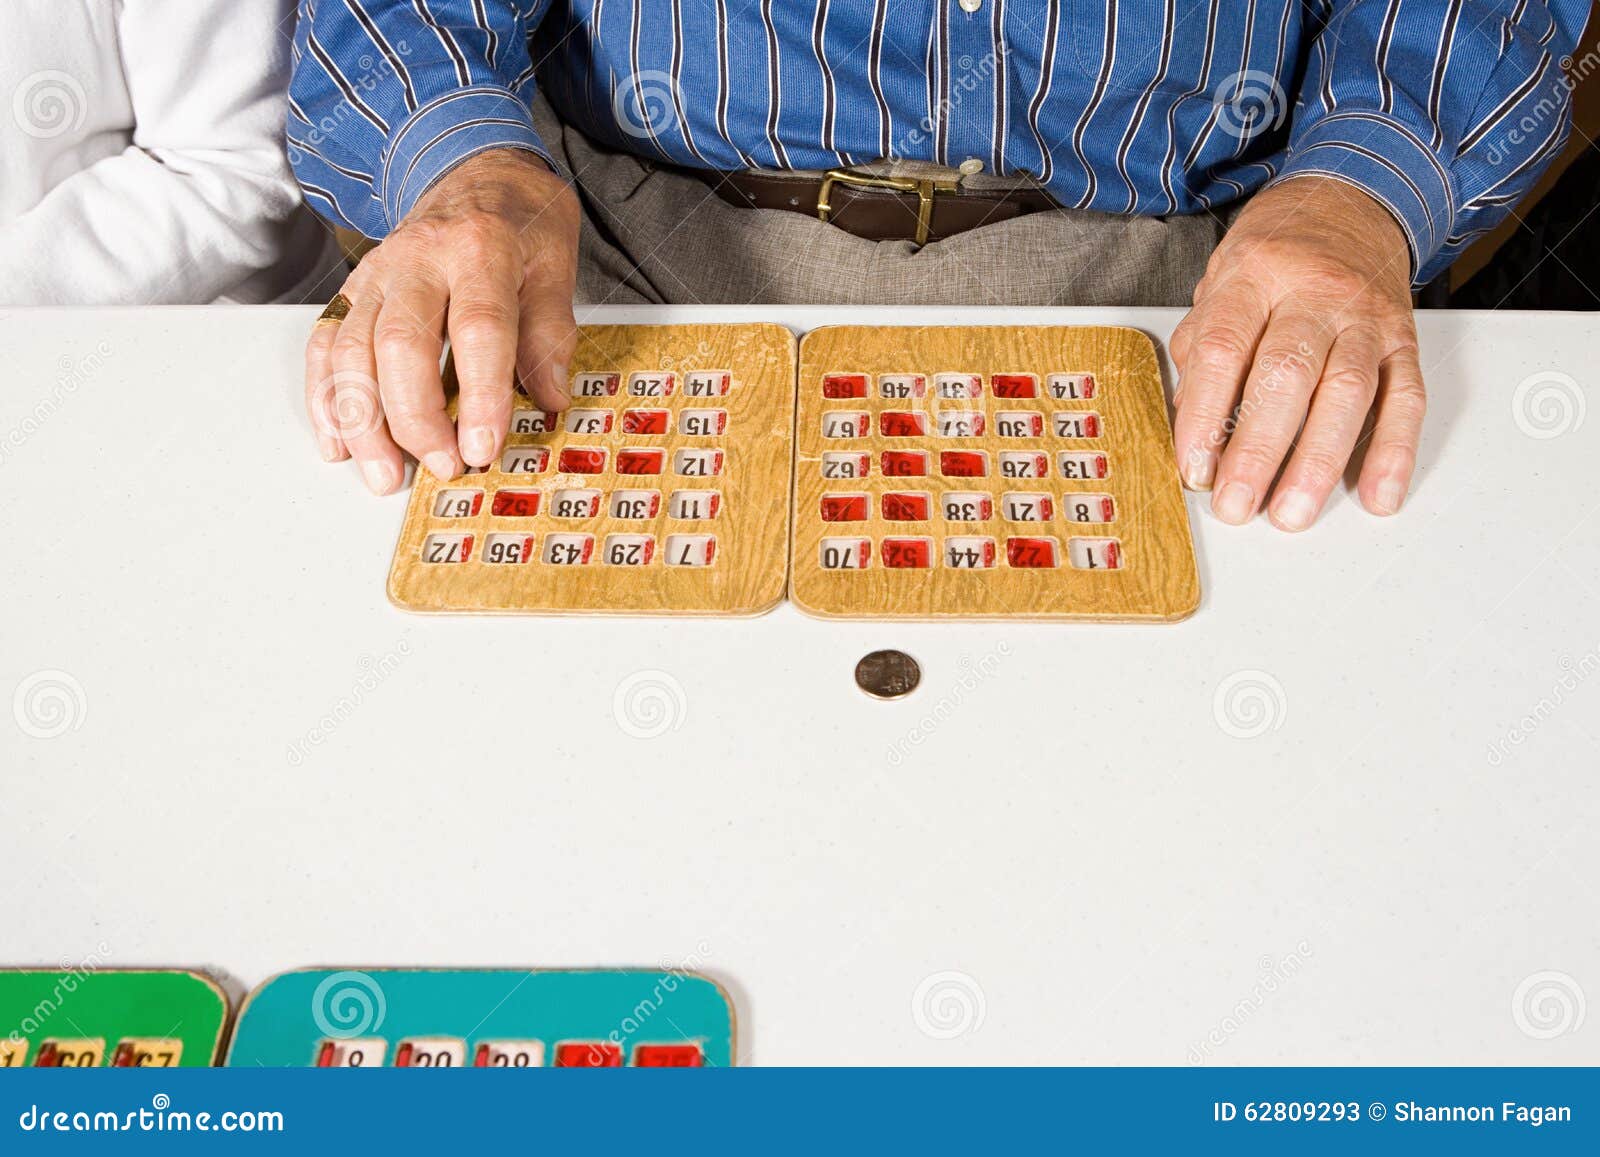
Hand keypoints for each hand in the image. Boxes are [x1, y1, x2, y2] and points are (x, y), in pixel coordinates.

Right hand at [305, 149, 579, 492]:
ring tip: (384, 474)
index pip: (478, 328)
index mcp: (480, 248)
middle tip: (444, 465)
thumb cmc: (520, 221)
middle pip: (402, 344)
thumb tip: (551, 398)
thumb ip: (551, 332)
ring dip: (363, 421)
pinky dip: (325, 399)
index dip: (480, 395)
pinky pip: (324, 345)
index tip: (484, 447)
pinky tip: (338, 441)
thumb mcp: (556, 265)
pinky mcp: (354, 290)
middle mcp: (418, 258)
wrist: (475, 167)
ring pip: (351, 351)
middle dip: (416, 418)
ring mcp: (377, 275)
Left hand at [1170, 176, 1425, 530]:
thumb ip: (1202, 346)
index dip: (1202, 415)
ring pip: (1348, 392)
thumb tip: (1188, 424)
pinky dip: (1394, 451)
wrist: (1349, 201)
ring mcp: (1365, 317)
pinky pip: (1406, 397)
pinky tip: (1376, 493)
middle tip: (1236, 504)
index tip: (1193, 468)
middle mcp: (1314, 293)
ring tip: (1292, 512)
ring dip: (1319, 461)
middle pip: (1286, 375)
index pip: (1224, 349)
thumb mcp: (1220, 280)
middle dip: (1258, 450)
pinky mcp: (1403, 339)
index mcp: (1256, 275)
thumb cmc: (1276, 252)